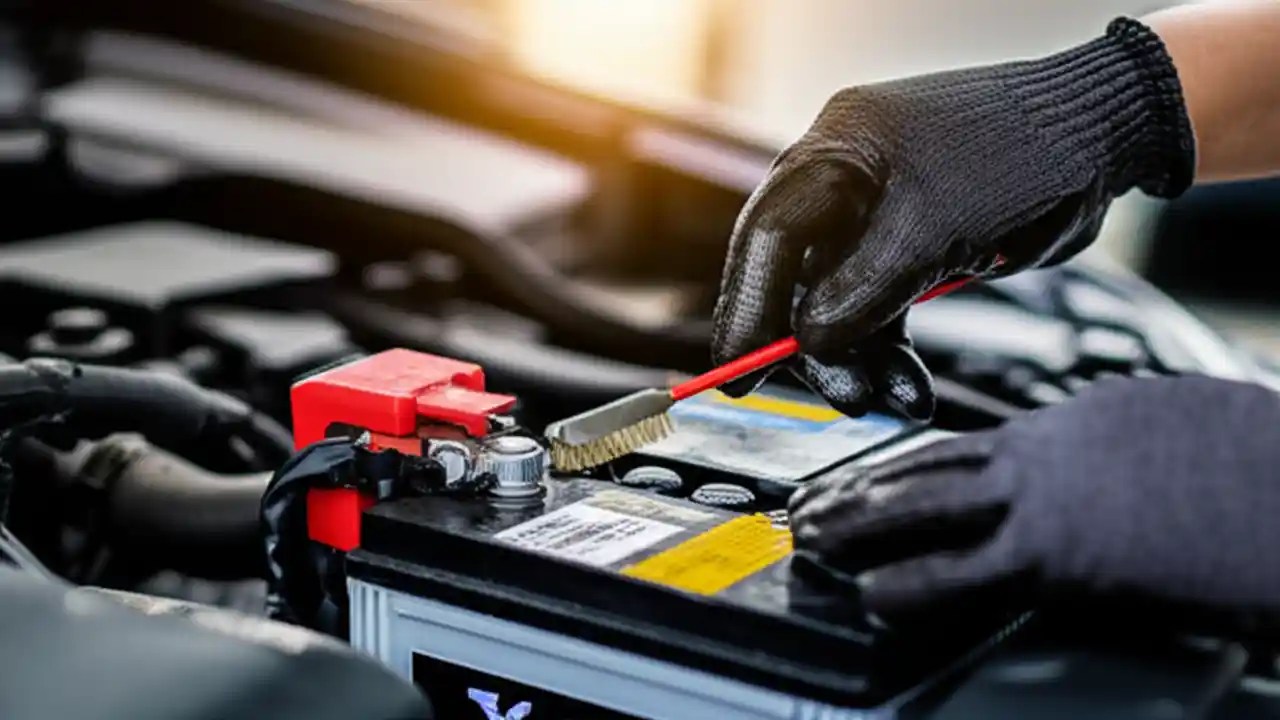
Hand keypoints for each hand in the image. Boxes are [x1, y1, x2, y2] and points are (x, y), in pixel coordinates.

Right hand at [712, 18, 1193, 418]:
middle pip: (797, 278)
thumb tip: (810, 340)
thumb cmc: (1022, 151)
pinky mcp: (912, 250)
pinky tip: (909, 388)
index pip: (768, 235)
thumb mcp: (934, 226)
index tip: (737, 368)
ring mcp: (878, 219)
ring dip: (860, 358)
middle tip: (837, 393)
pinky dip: (893, 353)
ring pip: (839, 306)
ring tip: (885, 396)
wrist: (1105, 136)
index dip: (746, 306)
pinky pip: (882, 312)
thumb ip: (864, 289)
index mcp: (834, 153)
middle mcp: (845, 184)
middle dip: (812, 344)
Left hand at [789, 375, 1279, 636]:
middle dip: (864, 483)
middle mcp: (1052, 442)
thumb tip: (1111, 484)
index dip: (918, 462)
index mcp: (1082, 417)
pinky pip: (965, 569)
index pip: (979, 442)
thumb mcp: (1182, 436)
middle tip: (813, 498)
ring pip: (927, 503)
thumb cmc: (1266, 468)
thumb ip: (1123, 455)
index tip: (880, 474)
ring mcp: (1050, 493)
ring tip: (812, 534)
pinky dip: (911, 579)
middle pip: (932, 462)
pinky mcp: (1062, 550)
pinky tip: (870, 589)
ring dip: (860, 521)